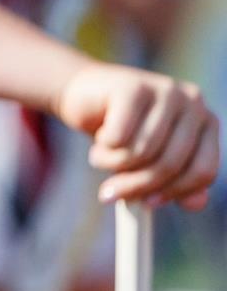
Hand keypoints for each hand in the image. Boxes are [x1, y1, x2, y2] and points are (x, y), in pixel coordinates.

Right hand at [53, 62, 218, 207]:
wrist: (84, 94)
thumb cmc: (122, 132)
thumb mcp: (152, 161)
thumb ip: (176, 182)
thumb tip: (196, 203)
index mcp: (207, 122)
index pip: (203, 170)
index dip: (175, 191)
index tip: (147, 204)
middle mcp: (192, 102)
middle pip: (171, 163)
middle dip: (136, 184)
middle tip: (108, 194)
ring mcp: (163, 90)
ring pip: (143, 151)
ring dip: (113, 163)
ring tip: (99, 157)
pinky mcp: (132, 87)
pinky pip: (119, 136)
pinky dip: (104, 147)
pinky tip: (99, 138)